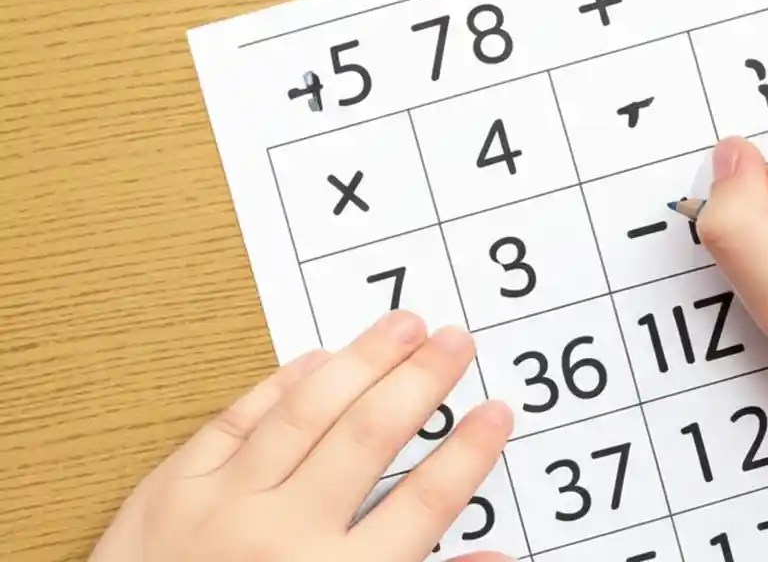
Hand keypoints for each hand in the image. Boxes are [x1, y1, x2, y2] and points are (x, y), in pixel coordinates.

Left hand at [91, 312, 513, 561]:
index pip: (425, 503)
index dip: (468, 451)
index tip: (495, 413)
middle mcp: (287, 538)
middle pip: (372, 437)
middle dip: (423, 381)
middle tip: (455, 341)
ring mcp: (227, 505)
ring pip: (309, 410)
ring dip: (365, 360)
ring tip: (403, 324)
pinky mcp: (177, 487)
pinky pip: (239, 419)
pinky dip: (283, 383)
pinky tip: (320, 357)